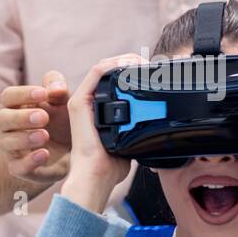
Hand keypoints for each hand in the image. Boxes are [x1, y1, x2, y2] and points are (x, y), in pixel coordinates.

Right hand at [0, 70, 72, 184]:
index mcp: (15, 106)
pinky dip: (29, 161)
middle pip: (2, 119)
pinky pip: (17, 167)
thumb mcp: (63, 102)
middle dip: (21, 117)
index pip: (8, 96)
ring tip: (45, 136)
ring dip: (25, 138)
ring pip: (6, 143)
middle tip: (43, 117)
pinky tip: (44, 154)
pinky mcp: (20, 168)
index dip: (23, 94)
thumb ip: (58, 90)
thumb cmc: (59, 121)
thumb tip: (57, 88)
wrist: (65, 154)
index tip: (43, 93)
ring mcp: (11, 149)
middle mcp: (7, 127)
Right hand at [59, 54, 142, 211]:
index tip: (152, 71)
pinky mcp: (78, 103)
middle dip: (131, 62)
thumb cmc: (110, 166)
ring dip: (124, 59)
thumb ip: (139, 129)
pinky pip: (95, 73)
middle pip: (110, 70)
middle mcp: (90, 103)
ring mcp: (82, 101)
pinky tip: (128, 64)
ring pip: (103, 68)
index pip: (115, 80)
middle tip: (150, 64)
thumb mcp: (131, 142)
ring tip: (141, 62)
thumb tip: (158, 123)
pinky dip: (112, 64)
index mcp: (100, 110)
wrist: (96, 176)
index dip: (132, 70)